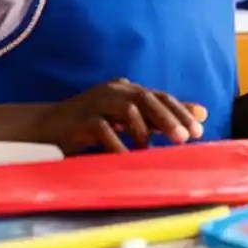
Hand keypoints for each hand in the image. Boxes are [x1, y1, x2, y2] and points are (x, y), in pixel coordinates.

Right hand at [29, 78, 206, 153]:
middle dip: (169, 119)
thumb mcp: (129, 118)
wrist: (45, 127)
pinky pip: (103, 130)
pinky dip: (117, 145)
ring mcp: (96, 103)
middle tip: (185, 139)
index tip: (199, 129)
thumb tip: (203, 113)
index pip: (160, 96)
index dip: (181, 111)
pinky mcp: (80, 120)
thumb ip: (162, 116)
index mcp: (128, 89)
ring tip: (152, 150)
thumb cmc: (93, 123)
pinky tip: (127, 158)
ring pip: (128, 110)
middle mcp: (114, 91)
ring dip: (144, 131)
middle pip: (147, 99)